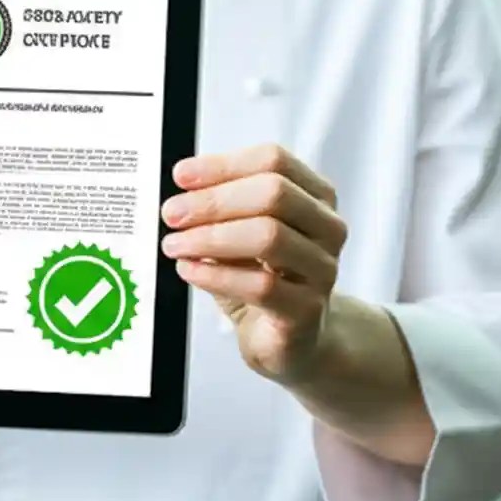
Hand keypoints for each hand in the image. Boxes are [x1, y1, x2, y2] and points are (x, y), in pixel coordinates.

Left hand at [160, 144, 347, 385]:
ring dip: (211, 237)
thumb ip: (220, 208)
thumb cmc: (263, 278)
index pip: (273, 162)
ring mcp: (322, 270)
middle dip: (213, 201)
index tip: (182, 176)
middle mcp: (327, 228)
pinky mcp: (307, 310)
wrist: (291, 339)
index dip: (223, 165)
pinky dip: (215, 274)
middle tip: (172, 213)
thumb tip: (183, 191)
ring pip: (269, 236)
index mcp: (315, 196)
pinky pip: (260, 285)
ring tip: (176, 244)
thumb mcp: (240, 233)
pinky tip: (190, 270)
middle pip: (274, 194)